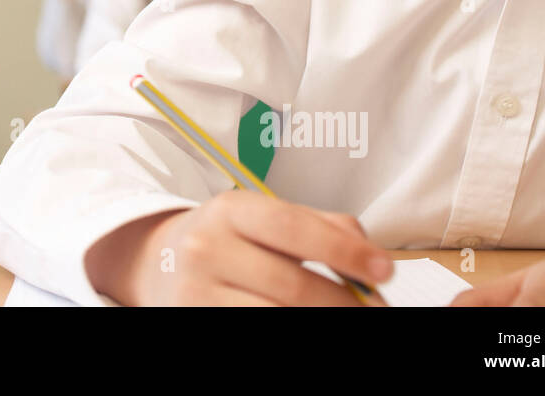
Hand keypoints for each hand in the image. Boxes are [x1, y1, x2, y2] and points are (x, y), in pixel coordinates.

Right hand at [87, 190, 392, 305]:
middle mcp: (207, 248)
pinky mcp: (194, 322)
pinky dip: (291, 332)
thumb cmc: (230, 241)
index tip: (384, 270)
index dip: (344, 250)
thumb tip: (370, 256)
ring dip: (324, 321)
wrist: (160, 265)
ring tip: (347, 317)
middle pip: (292, 285)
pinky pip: (256, 334)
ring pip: (277, 318)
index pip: (292, 227)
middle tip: (375, 310)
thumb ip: (319, 225)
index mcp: (230, 209)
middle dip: (344, 303)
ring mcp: (196, 293)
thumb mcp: (263, 218)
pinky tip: (309, 324)